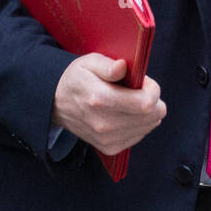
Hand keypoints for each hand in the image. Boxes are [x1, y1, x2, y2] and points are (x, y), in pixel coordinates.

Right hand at [51, 54, 165, 156]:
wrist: (57, 104)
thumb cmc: (78, 79)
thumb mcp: (89, 62)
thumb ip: (107, 65)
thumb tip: (122, 67)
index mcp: (100, 99)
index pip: (145, 103)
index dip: (153, 90)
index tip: (144, 82)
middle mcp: (104, 123)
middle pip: (151, 117)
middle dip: (153, 100)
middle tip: (139, 90)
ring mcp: (107, 138)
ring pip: (148, 126)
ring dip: (147, 113)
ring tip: (130, 101)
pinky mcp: (109, 148)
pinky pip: (139, 135)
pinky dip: (139, 124)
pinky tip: (126, 113)